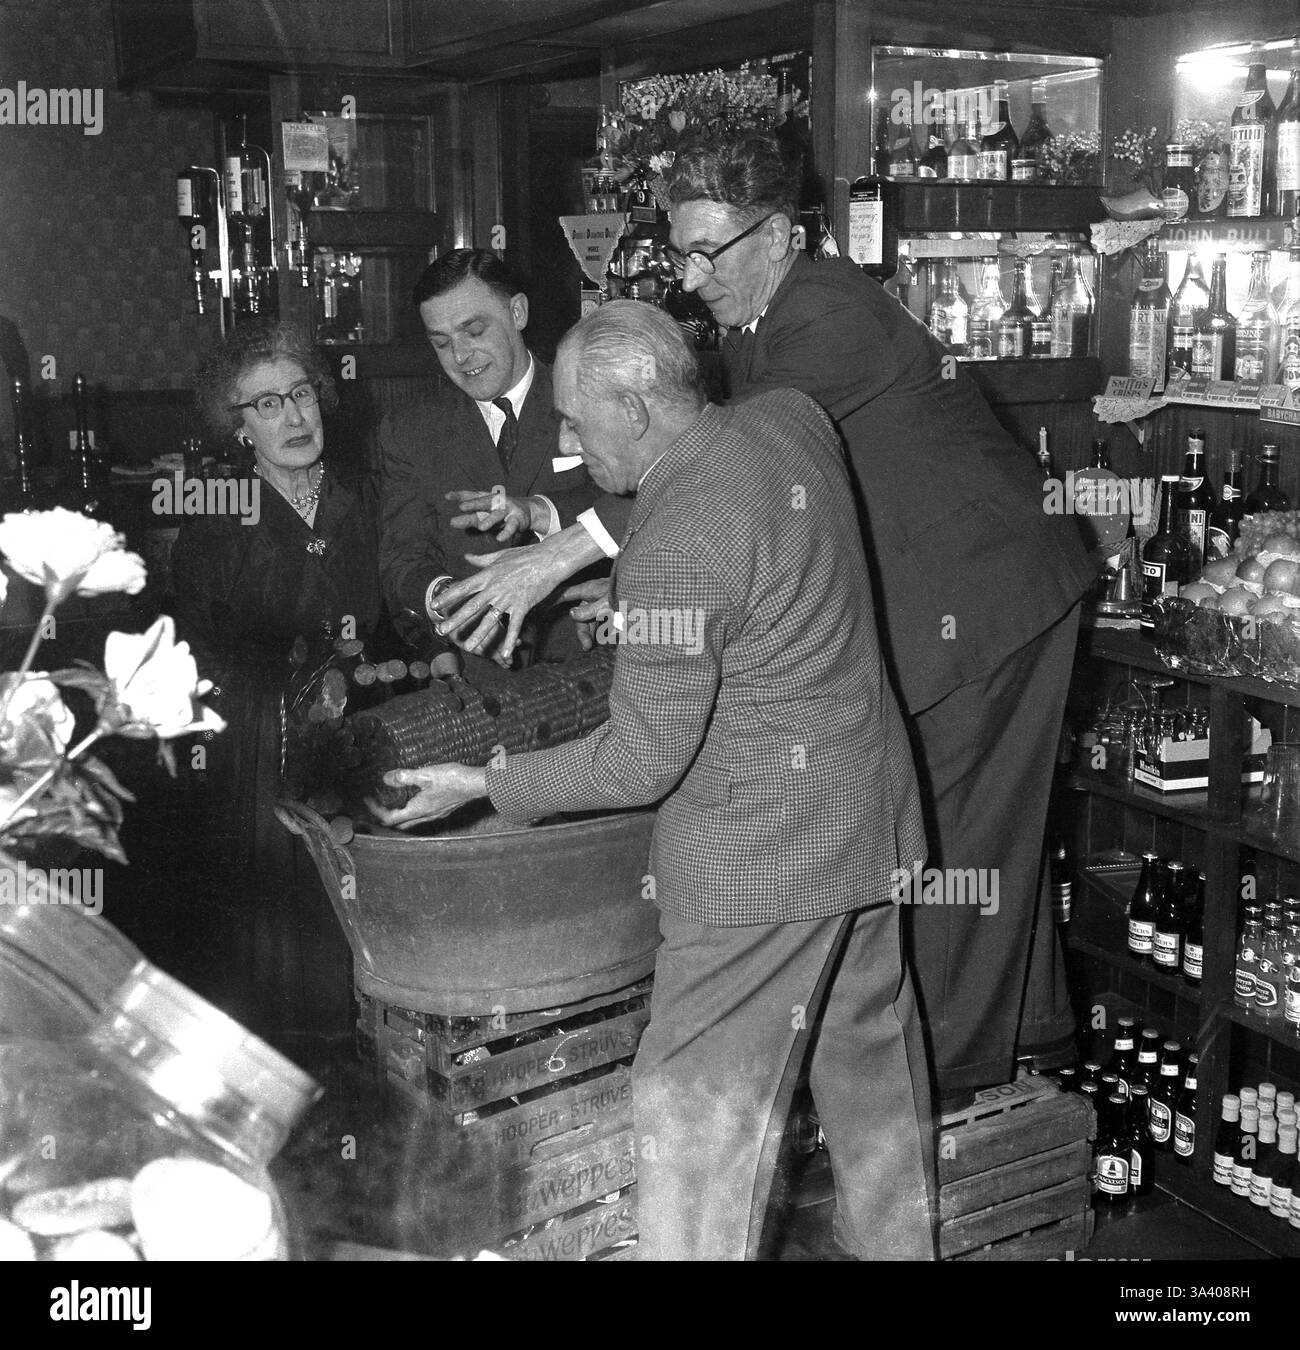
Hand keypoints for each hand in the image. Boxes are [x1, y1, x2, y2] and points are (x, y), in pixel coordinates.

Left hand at [367, 762, 487, 828]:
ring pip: (411, 820)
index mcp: (418, 809)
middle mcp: (426, 816)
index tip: (367, 799)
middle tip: (377, 802)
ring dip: (399, 813)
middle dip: (385, 815)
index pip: (390, 817)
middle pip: (399, 823)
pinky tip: (414, 798)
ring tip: (392, 800)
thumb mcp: (425, 774)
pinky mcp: (443, 810)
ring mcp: (435, 814)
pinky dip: (411, 809)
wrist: (477, 784)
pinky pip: (422, 815)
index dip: (375, 810)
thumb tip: (386, 779)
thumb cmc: (454, 779)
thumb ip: (404, 777)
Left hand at [434, 526, 604, 665]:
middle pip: (471, 606)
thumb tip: (466, 557)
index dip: (447, 597)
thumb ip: (481, 559)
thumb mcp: (500, 555)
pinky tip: (506, 653)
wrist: (549, 559)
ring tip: (468, 647)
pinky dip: (511, 640)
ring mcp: (508, 598)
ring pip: (491, 619)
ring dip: (479, 634)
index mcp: (488, 575)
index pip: (463, 588)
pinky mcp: (523, 605)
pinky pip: (515, 626)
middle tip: (441, 630)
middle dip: (455, 619)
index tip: (434, 605)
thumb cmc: (526, 555)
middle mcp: (495, 588)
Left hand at [445, 488, 537, 543]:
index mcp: (486, 498)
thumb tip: (452, 522)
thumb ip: (469, 518)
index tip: (447, 496)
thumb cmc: (499, 513)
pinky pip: (511, 526)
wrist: (526, 512)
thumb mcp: (484, 514)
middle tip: (462, 507)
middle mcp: (496, 502)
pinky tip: (500, 539)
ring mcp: (507, 510)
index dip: (460, 495)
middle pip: (484, 502)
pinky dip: (506, 532)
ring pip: (497, 515)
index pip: (472, 495)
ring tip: (481, 528)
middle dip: (473, 504)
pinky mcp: (517, 520)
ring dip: (490, 520)